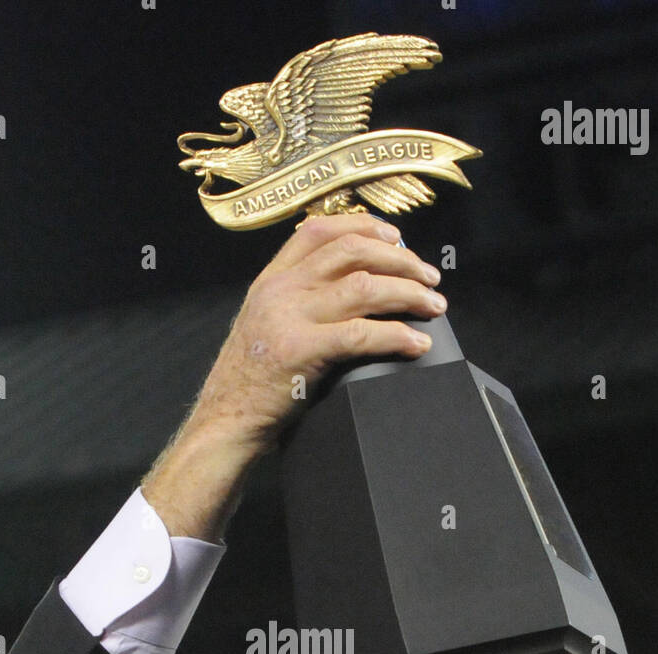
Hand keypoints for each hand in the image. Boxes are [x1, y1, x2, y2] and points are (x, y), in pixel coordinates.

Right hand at [190, 212, 445, 450]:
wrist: (223, 422)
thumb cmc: (251, 384)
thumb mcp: (265, 326)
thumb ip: (297, 304)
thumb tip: (352, 292)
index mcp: (271, 280)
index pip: (319, 230)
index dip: (364, 226)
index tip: (397, 239)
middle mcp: (280, 290)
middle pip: (351, 251)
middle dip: (400, 260)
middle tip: (429, 277)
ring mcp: (289, 318)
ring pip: (363, 286)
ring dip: (408, 293)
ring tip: (434, 305)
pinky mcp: (301, 350)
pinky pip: (361, 333)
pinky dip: (396, 335)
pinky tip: (416, 343)